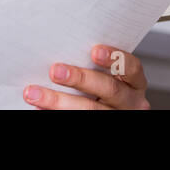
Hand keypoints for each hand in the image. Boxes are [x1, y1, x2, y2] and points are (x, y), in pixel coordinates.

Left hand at [23, 45, 150, 109]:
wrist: (102, 109)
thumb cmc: (101, 87)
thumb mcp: (107, 74)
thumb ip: (93, 63)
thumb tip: (62, 44)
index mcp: (134, 83)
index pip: (132, 68)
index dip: (114, 58)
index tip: (94, 51)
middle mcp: (131, 102)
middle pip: (109, 89)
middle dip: (80, 79)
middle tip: (55, 71)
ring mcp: (118, 116)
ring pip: (91, 110)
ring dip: (59, 101)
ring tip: (35, 93)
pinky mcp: (100, 126)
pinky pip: (79, 120)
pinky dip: (56, 114)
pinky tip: (40, 108)